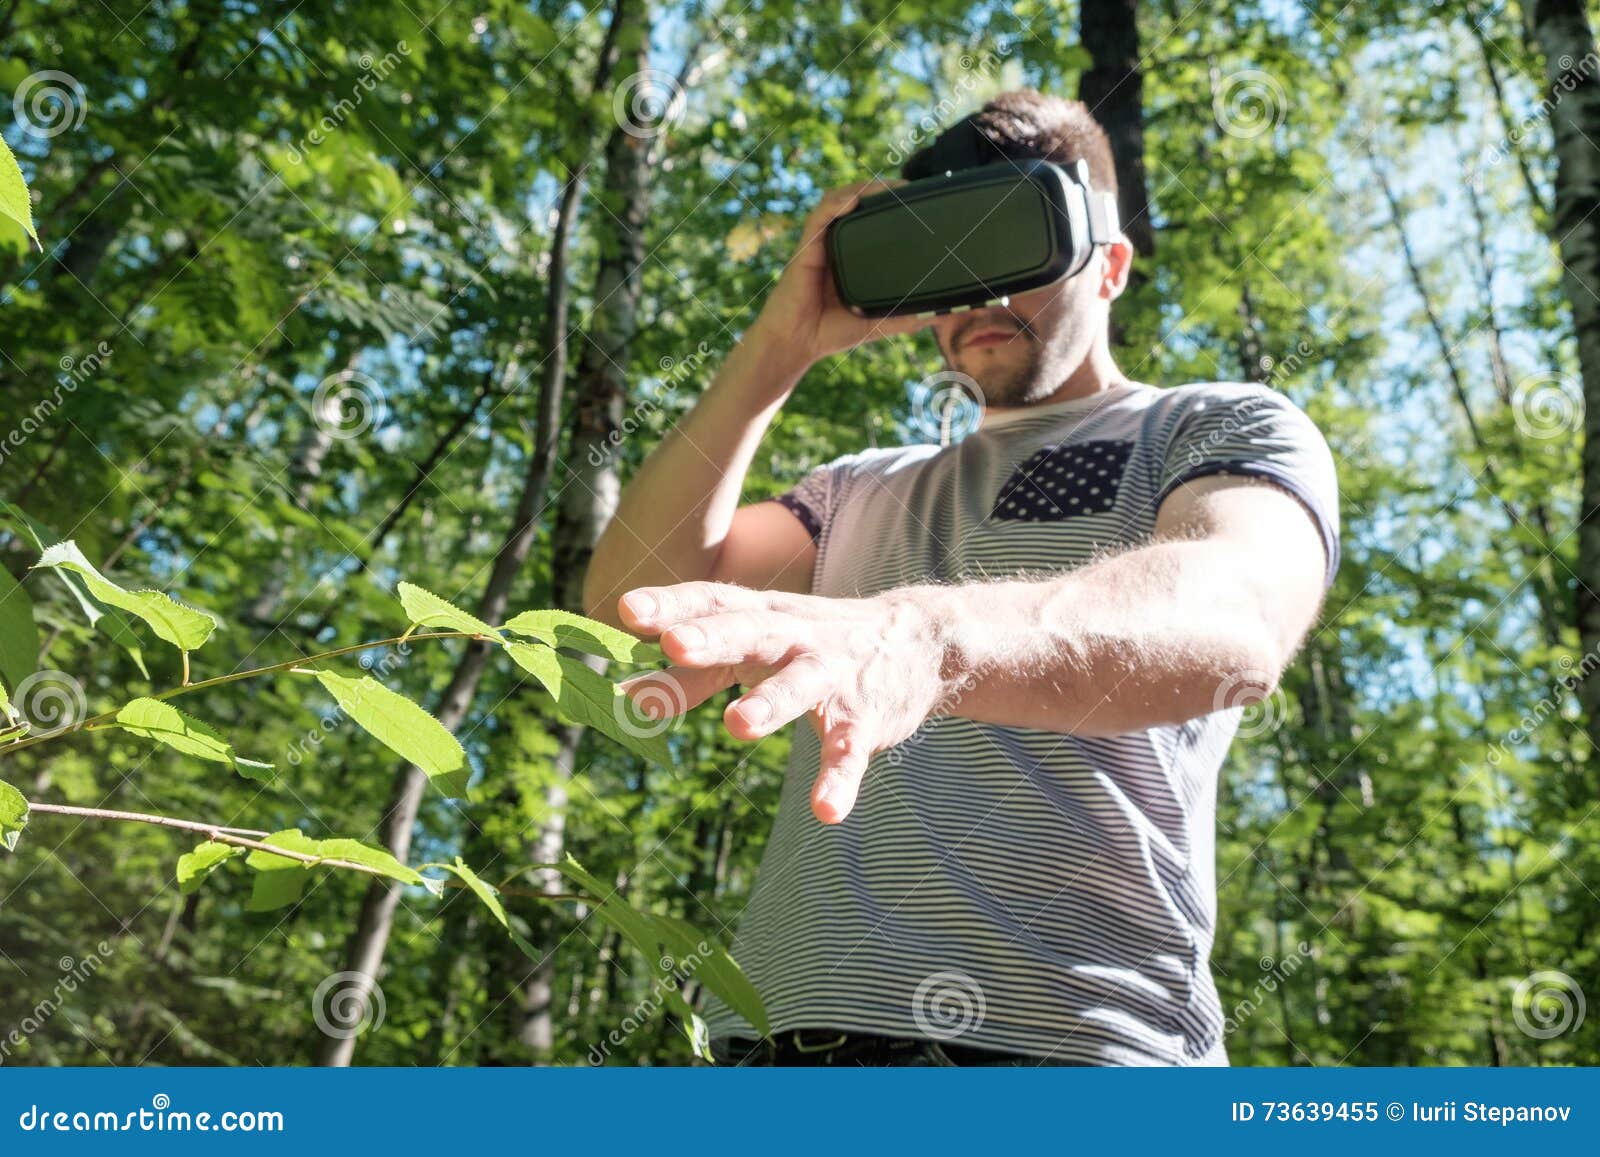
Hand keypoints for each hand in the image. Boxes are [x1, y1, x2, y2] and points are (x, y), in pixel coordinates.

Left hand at [614, 581, 953, 823]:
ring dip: (771, 702)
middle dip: (713, 637)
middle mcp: (795, 637)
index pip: (712, 601)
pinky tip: (826, 811)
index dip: (671, 604)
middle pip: (751, 631)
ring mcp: (832, 676)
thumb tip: (621, 697)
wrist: (919, 642)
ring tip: (737, 725)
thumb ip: (690, 676)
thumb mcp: (752, 649)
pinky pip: (849, 750)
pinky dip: (840, 780)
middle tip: (674, 644)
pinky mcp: (864, 719)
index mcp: (761, 617)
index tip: (628, 611)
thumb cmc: (810, 644)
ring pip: (801, 685)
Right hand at [748, 179, 932, 371]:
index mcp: (855, 254)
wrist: (798, 342)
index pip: (875, 218)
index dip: (894, 202)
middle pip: (859, 201)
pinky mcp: (806, 247)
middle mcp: (838, 242)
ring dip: (863, 188)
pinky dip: (835, 204)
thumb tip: (946, 312)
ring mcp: (821, 242)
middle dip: (883, 188)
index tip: (920, 196)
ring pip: (840, 200)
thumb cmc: (834, 330)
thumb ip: (911, 315)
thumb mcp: (883, 322)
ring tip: (887, 186)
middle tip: (910, 186)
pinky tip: (852, 200)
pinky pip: (819, 217)